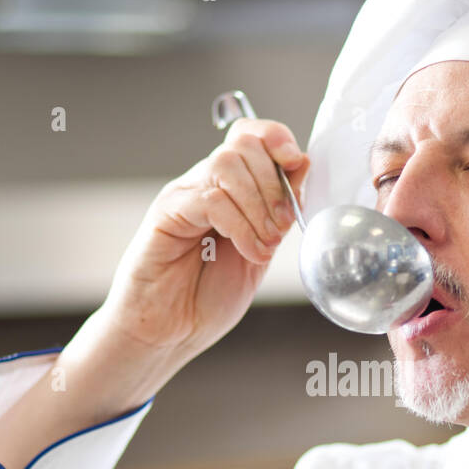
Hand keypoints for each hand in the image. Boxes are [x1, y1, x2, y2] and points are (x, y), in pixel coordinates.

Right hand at [101, 117, 308, 363]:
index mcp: (228, 189)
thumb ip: (279, 212)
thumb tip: (301, 165)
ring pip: (226, 165)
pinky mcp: (166, 215)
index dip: (276, 139)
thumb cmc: (206, 297)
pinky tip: (248, 251)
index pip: (251, 136)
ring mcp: (183, 197)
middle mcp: (203, 185)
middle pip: (242, 146)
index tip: (295, 162)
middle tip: (282, 228)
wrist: (168, 333)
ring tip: (265, 245)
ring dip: (258, 205)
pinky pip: (210, 200)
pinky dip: (240, 225)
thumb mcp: (260, 251)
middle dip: (274, 185)